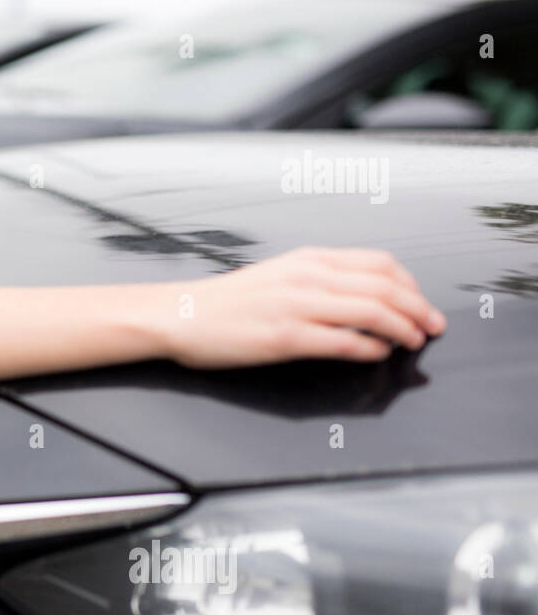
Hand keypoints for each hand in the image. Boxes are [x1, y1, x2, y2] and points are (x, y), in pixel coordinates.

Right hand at [156, 247, 447, 369]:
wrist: (181, 315)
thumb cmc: (225, 302)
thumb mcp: (279, 276)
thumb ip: (319, 281)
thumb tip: (362, 296)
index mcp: (308, 260)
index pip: (380, 263)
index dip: (413, 285)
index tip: (423, 303)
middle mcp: (307, 277)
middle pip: (385, 287)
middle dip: (419, 309)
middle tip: (433, 327)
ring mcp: (297, 306)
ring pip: (372, 311)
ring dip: (403, 329)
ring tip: (414, 341)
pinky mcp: (285, 337)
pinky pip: (343, 341)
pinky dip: (370, 348)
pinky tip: (378, 353)